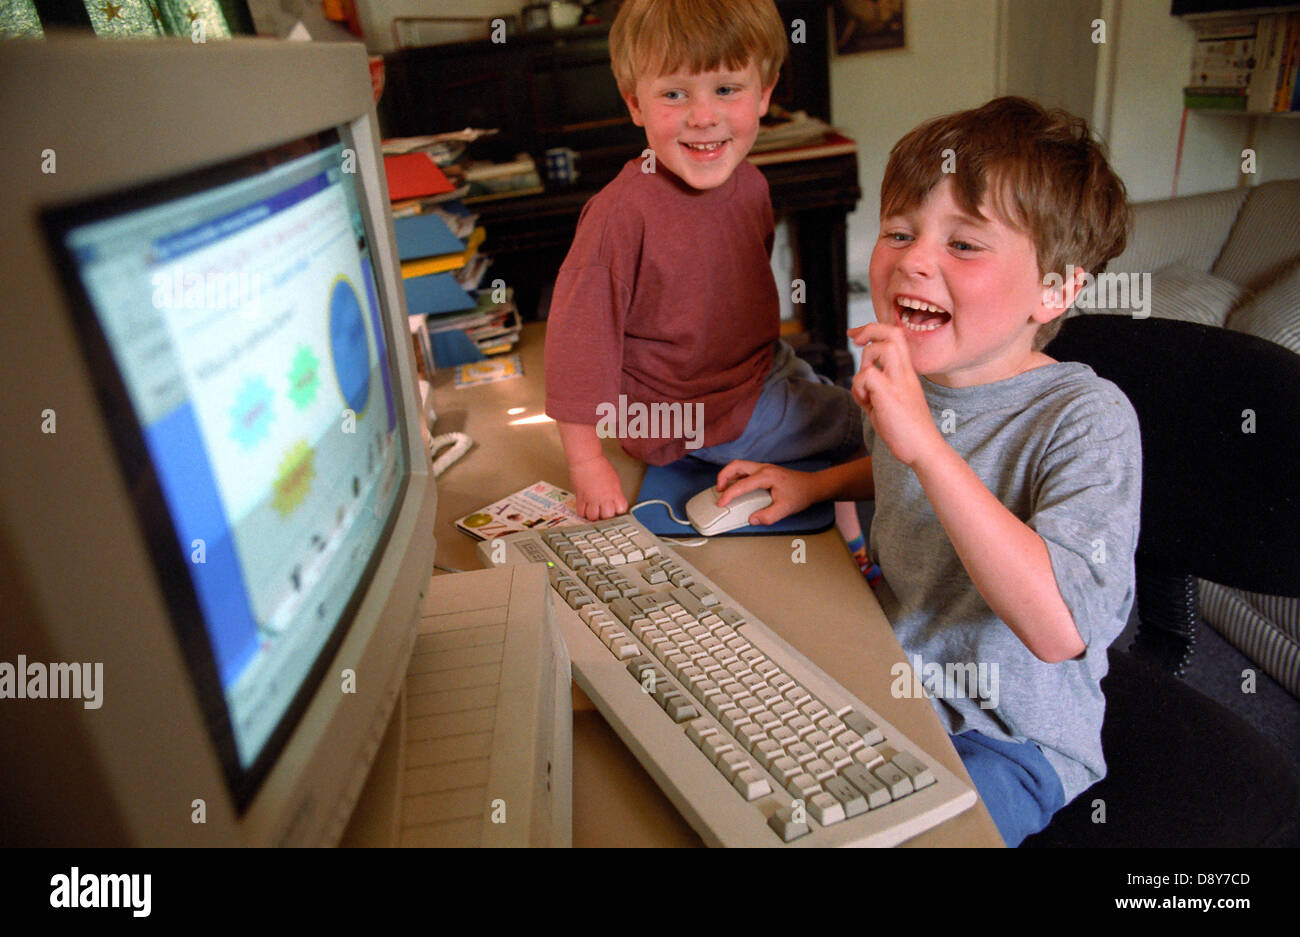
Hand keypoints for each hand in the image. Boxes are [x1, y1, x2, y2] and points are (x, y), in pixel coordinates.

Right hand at [569, 454, 627, 519]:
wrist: (586, 461)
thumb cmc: (600, 466)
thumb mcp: (614, 479)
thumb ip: (615, 492)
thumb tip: (614, 501)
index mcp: (615, 492)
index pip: (621, 509)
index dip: (618, 510)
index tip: (615, 508)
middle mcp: (604, 498)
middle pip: (607, 516)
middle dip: (605, 515)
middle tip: (603, 510)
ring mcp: (591, 499)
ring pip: (593, 517)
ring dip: (593, 515)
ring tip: (593, 510)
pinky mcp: (580, 498)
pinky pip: (581, 512)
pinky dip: (583, 513)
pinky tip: (585, 508)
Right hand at [715, 460, 818, 525]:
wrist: (812, 486)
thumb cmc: (801, 494)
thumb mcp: (785, 509)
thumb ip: (768, 516)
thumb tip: (752, 519)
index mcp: (766, 476)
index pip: (742, 484)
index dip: (729, 495)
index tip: (721, 504)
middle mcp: (763, 468)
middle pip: (735, 465)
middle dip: (723, 477)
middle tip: (719, 491)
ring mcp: (763, 468)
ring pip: (739, 466)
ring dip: (728, 476)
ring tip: (724, 490)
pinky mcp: (764, 471)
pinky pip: (745, 470)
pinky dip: (736, 477)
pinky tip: (736, 488)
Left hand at [849, 323, 945, 467]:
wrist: (923, 448)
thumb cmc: (905, 429)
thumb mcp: (890, 399)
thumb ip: (877, 386)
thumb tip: (859, 379)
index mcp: (906, 372)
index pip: (896, 336)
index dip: (873, 329)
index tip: (857, 334)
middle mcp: (905, 372)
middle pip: (892, 333)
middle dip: (868, 330)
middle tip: (855, 339)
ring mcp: (899, 382)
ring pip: (880, 349)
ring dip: (864, 364)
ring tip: (866, 390)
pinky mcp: (890, 395)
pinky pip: (867, 375)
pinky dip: (858, 387)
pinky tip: (866, 403)